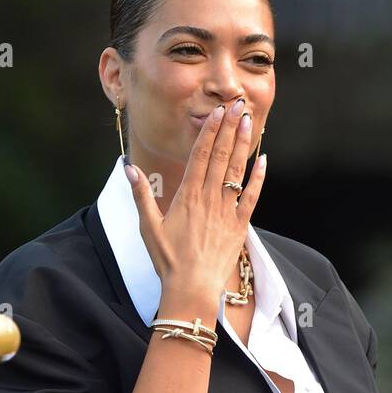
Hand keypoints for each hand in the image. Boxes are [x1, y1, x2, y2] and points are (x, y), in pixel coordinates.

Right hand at [124, 99, 266, 307]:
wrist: (190, 288)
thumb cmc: (167, 260)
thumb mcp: (148, 226)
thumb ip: (141, 194)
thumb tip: (129, 167)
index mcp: (186, 196)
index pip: (200, 155)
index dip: (210, 131)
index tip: (218, 112)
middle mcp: (208, 199)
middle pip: (220, 156)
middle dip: (229, 128)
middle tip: (238, 105)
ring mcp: (225, 211)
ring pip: (236, 171)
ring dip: (243, 144)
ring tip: (248, 121)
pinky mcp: (239, 226)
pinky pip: (251, 197)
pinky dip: (258, 178)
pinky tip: (262, 160)